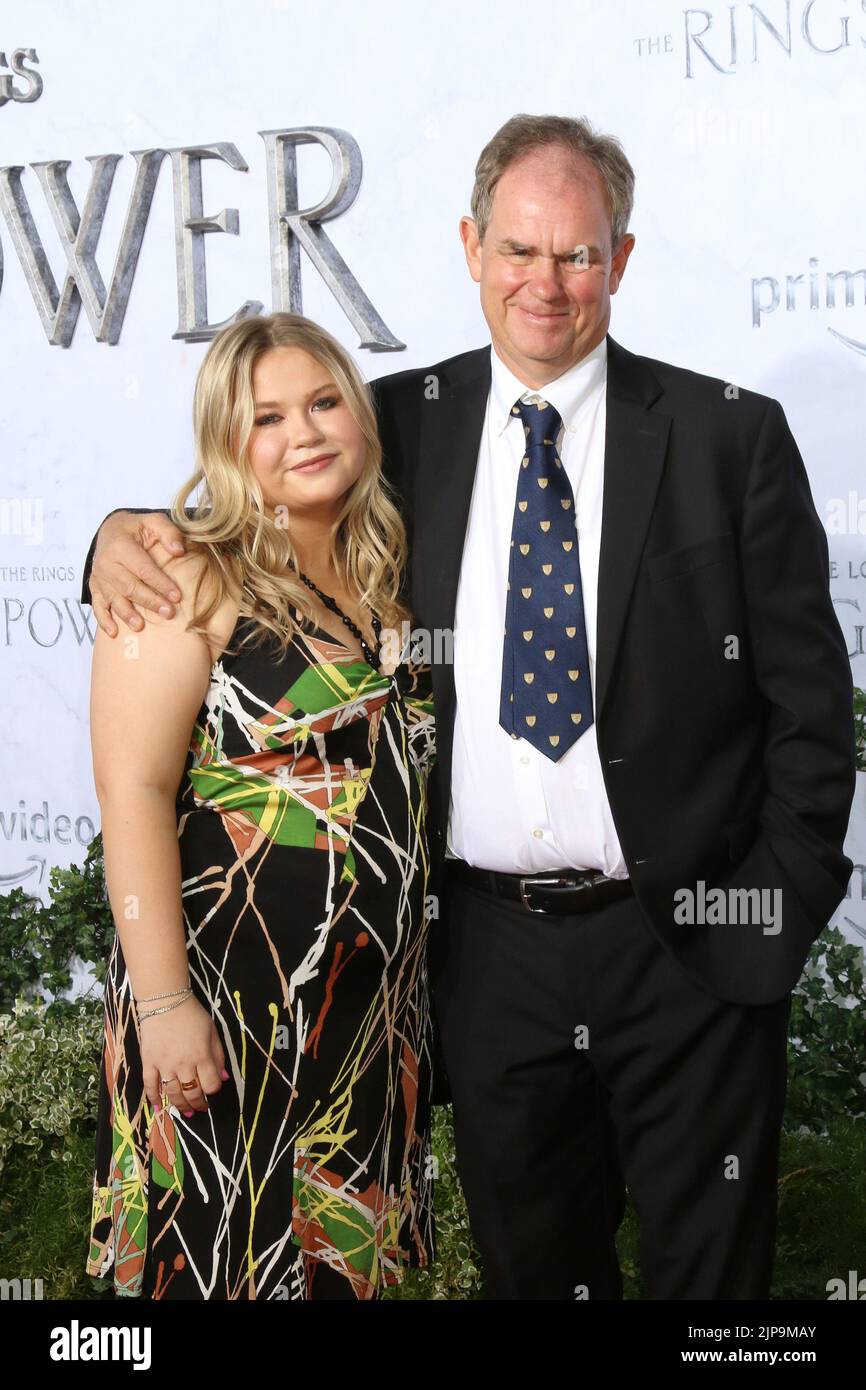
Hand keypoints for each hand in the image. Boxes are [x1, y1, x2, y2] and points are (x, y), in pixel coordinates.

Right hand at [90, 511, 186, 635]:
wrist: (110, 530)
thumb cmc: (136, 529)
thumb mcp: (153, 521)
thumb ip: (169, 532)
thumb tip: (179, 551)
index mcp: (120, 545)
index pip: (144, 569)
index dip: (161, 583)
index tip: (177, 596)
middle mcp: (106, 562)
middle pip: (130, 586)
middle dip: (150, 601)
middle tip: (168, 613)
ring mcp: (99, 576)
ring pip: (114, 598)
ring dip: (127, 614)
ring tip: (141, 626)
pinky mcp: (96, 586)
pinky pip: (98, 605)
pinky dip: (104, 619)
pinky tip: (114, 631)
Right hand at [140, 995, 226, 1117]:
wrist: (165, 1002)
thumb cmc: (192, 1015)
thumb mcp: (212, 1032)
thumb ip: (219, 1056)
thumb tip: (223, 1078)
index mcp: (202, 1056)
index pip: (211, 1085)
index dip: (213, 1090)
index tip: (212, 1089)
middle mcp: (183, 1064)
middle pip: (192, 1093)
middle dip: (199, 1104)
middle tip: (201, 1109)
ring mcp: (164, 1065)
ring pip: (173, 1094)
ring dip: (180, 1106)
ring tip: (186, 1113)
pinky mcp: (148, 1063)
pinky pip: (150, 1085)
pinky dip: (153, 1098)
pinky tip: (159, 1107)